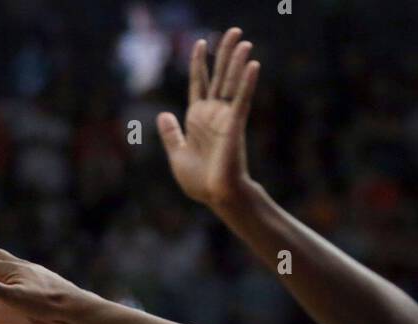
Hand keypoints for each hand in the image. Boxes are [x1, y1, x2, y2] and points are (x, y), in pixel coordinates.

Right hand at [0, 235, 84, 323]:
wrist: (77, 308)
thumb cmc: (46, 306)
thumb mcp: (16, 300)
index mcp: (11, 270)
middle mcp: (21, 266)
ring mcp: (33, 272)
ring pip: (8, 260)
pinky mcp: (43, 280)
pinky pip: (20, 269)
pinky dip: (10, 267)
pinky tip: (16, 272)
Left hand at [158, 27, 259, 210]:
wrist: (216, 197)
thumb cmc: (200, 182)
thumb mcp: (177, 156)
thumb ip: (171, 135)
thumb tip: (163, 115)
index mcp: (197, 119)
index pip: (199, 83)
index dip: (199, 63)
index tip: (201, 42)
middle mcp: (213, 114)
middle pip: (219, 77)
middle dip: (225, 54)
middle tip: (234, 31)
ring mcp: (225, 118)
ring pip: (231, 83)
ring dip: (237, 62)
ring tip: (244, 40)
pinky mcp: (235, 125)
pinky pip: (242, 100)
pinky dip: (247, 82)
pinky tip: (253, 64)